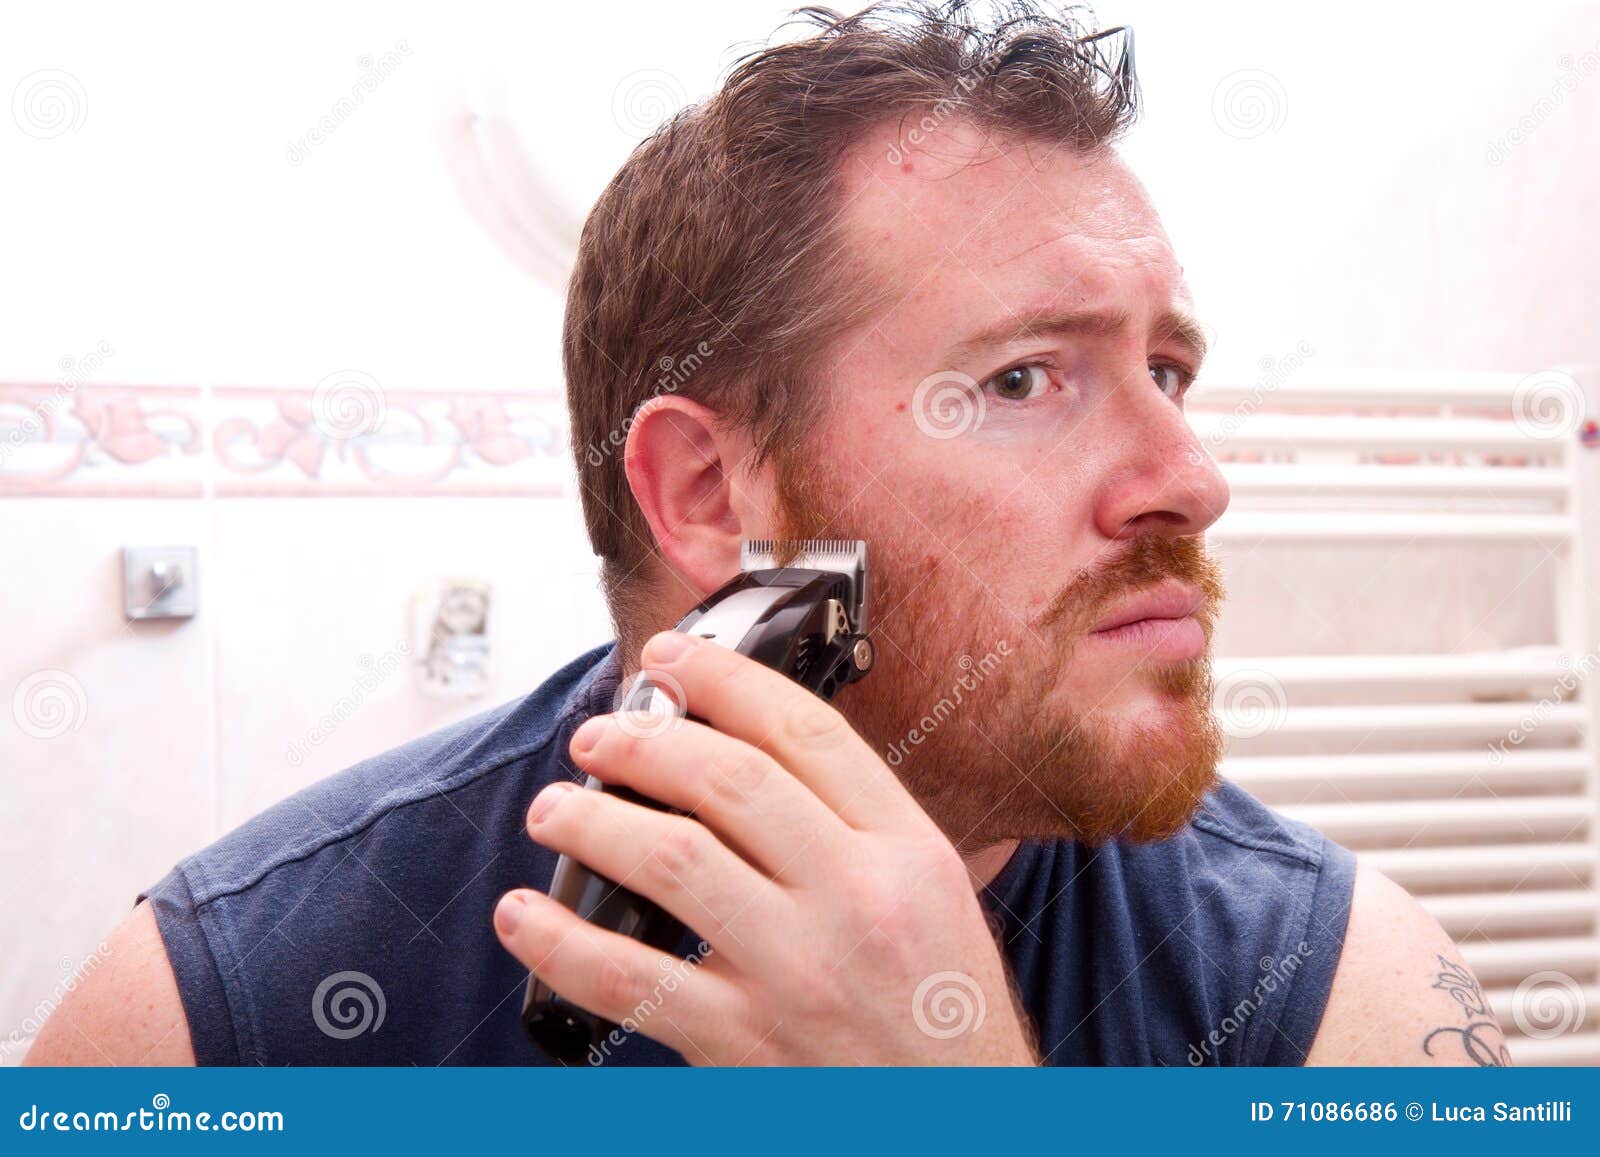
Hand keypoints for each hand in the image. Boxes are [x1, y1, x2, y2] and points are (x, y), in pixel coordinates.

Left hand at [494, 629, 1037, 1064]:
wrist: (961, 1129)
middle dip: (643, 742)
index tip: (670, 659)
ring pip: (669, 861)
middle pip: (727, 781)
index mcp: (906, 849)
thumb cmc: (944, 1015)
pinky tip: (523, 915)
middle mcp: (855, 899)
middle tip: (598, 737)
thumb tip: (756, 750)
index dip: (724, 681)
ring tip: (554, 806)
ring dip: (591, 821)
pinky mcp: (743, 1045)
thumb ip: (858, 824)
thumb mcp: (935, 894)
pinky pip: (629, 978)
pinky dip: (559, 941)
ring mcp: (797, 973)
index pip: (806, 732)